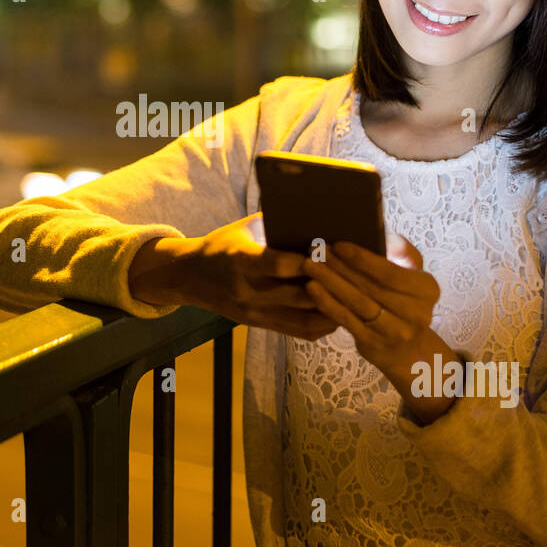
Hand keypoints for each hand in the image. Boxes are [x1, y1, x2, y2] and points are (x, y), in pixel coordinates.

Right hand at [168, 212, 340, 340]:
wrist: (190, 277)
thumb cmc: (223, 245)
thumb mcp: (244, 229)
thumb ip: (277, 224)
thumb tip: (318, 214)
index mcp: (240, 261)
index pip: (279, 265)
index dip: (308, 261)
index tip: (332, 252)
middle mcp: (247, 292)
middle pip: (298, 296)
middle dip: (329, 286)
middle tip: (357, 276)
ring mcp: (253, 314)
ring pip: (304, 320)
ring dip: (332, 310)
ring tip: (355, 297)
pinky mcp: (259, 326)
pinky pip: (298, 332)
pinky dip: (322, 325)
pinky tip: (339, 313)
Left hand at [301, 233, 441, 379]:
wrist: (408, 349)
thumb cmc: (404, 300)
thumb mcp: (413, 275)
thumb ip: (404, 253)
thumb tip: (388, 238)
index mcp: (428, 290)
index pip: (391, 272)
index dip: (362, 258)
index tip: (338, 244)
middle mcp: (417, 314)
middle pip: (371, 286)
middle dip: (340, 266)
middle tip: (315, 250)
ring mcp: (396, 332)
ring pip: (357, 303)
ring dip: (330, 282)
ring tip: (310, 265)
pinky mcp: (374, 345)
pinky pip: (347, 320)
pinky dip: (327, 303)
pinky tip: (312, 288)